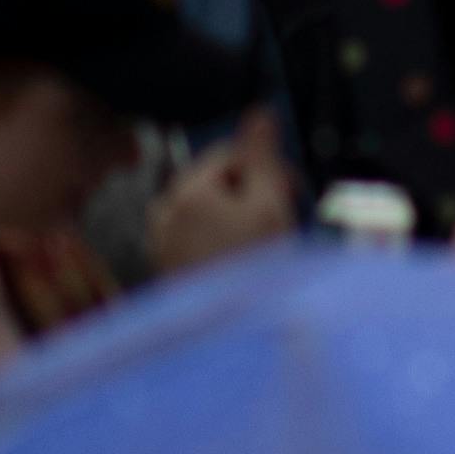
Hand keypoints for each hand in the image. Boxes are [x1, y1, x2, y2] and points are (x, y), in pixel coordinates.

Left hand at [149, 114, 294, 274]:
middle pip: (218, 182)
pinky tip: (241, 262)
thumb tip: (260, 114)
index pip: (232, 155)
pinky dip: (219, 242)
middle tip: (284, 221)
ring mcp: (162, 242)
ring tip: (263, 247)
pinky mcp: (165, 267)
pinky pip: (195, 237)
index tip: (293, 191)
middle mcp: (165, 213)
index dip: (270, 169)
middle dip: (252, 195)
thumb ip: (262, 155)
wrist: (235, 339)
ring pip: (208, 211)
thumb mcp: (271, 206)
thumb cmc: (255, 275)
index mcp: (187, 191)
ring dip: (236, 220)